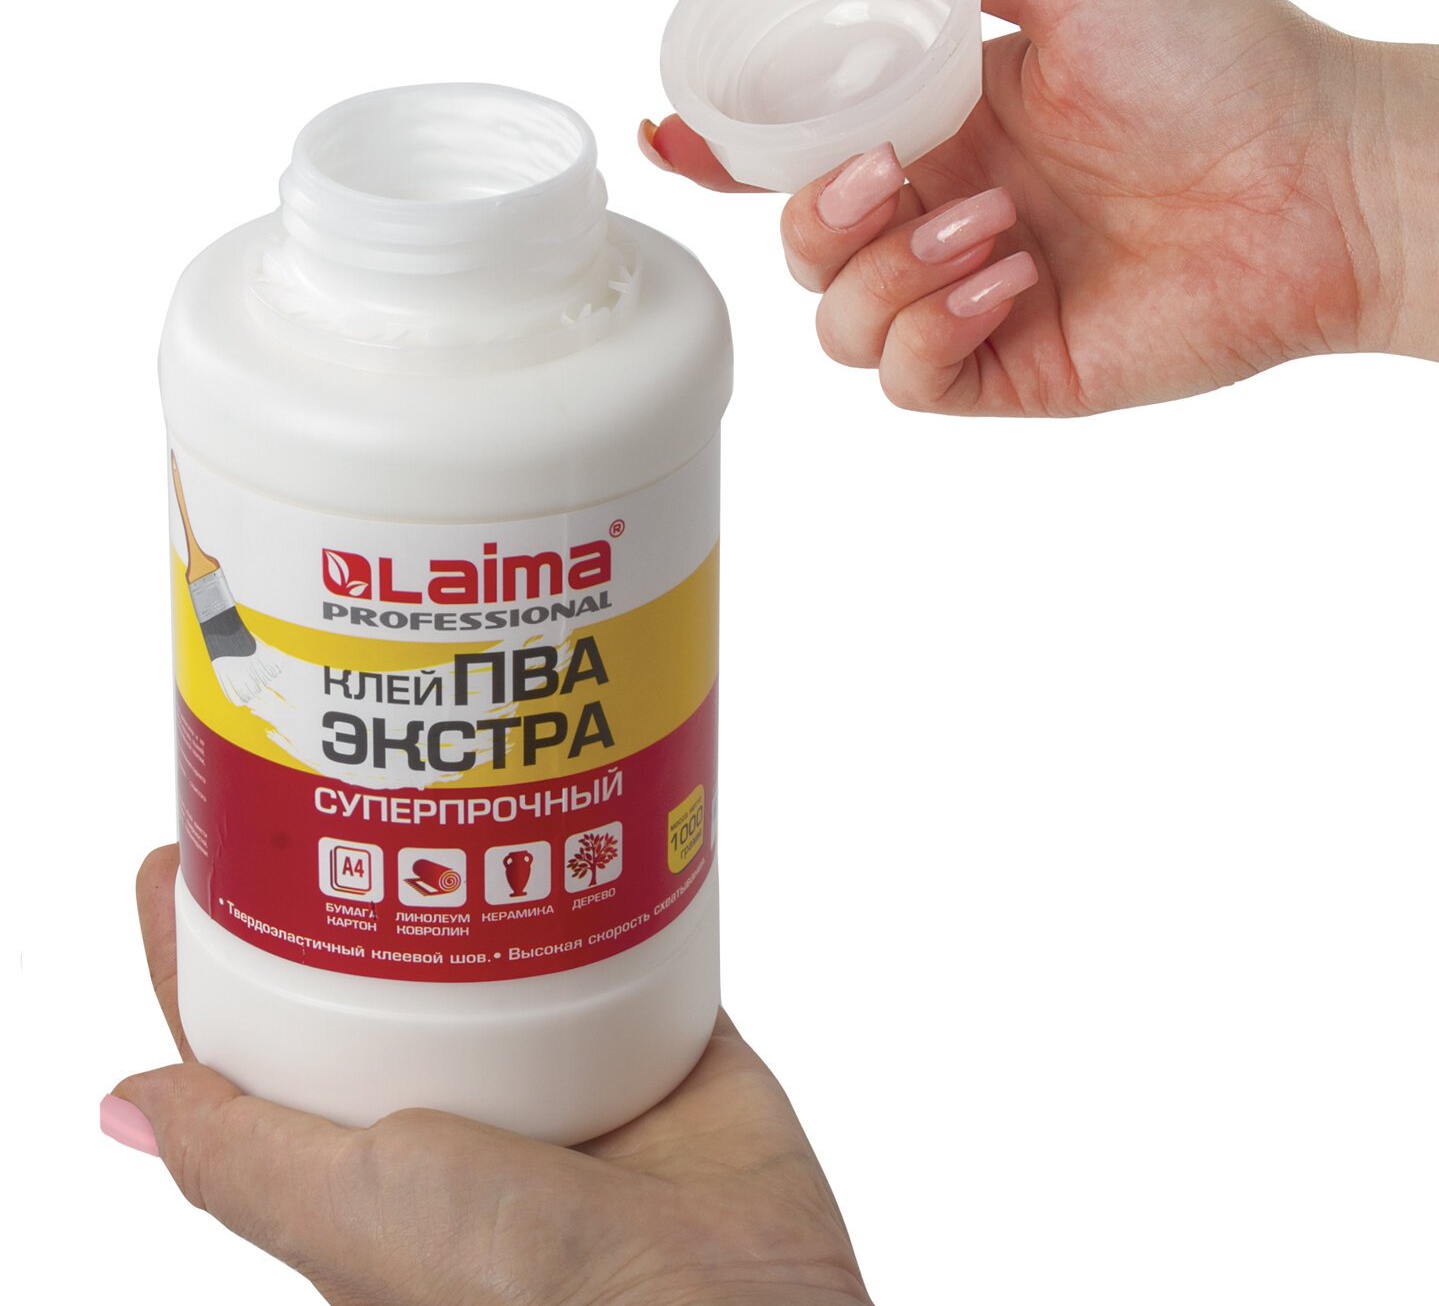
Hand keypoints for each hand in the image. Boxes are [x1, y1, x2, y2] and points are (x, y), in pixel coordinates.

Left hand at [104, 846, 869, 1305]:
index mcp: (382, 1158)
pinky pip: (630, 937)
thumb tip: (128, 1108)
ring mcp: (572, 1071)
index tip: (193, 854)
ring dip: (493, 866)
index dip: (228, 942)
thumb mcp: (348, 1214)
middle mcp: (471, 1108)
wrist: (716, 1305)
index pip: (278, 1030)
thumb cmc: (523, 1289)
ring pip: (513, 941)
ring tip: (460, 778)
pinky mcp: (662, 1037)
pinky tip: (589, 818)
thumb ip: (242, 1156)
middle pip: (398, 965)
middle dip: (363, 876)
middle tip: (335, 781)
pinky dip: (612, 880)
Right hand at [643, 0, 1438, 413]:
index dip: (726, 152)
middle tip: (893, 175)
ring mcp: (968, 298)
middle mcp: (943, 213)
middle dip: (818, 216)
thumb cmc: (1219, 66)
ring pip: (837, 323)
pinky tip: (1012, 281)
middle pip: (801, 245)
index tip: (675, 134)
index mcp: (944, 126)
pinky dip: (933, 328)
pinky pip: (904, 378)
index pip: (803, 150)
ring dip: (892, 274)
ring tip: (999, 226)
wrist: (1320, 178)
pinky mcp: (1002, 367)